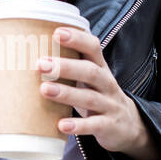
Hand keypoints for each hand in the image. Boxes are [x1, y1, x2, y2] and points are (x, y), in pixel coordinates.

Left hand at [35, 27, 160, 159]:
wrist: (130, 125)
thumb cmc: (98, 96)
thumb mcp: (90, 79)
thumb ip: (70, 66)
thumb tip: (30, 54)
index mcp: (100, 68)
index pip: (93, 48)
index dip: (77, 39)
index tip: (57, 32)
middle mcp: (107, 84)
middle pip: (90, 71)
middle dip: (66, 67)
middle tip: (41, 64)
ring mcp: (109, 105)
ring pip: (89, 98)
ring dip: (66, 93)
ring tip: (44, 90)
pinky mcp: (109, 126)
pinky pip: (94, 125)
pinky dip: (78, 126)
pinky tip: (61, 125)